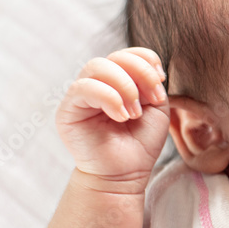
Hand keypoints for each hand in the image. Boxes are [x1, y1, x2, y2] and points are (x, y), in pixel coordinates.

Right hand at [56, 47, 169, 193]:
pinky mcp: (68, 110)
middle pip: (114, 57)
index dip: (146, 60)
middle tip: (151, 100)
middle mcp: (98, 84)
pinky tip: (121, 116)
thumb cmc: (141, 142)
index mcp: (119, 80)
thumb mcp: (157, 108)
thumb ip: (153, 84)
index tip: (160, 81)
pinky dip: (108, 98)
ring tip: (133, 113)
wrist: (126, 173)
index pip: (128, 53)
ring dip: (124, 87)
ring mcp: (81, 95)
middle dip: (139, 73)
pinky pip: (83, 88)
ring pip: (96, 66)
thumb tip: (150, 68)